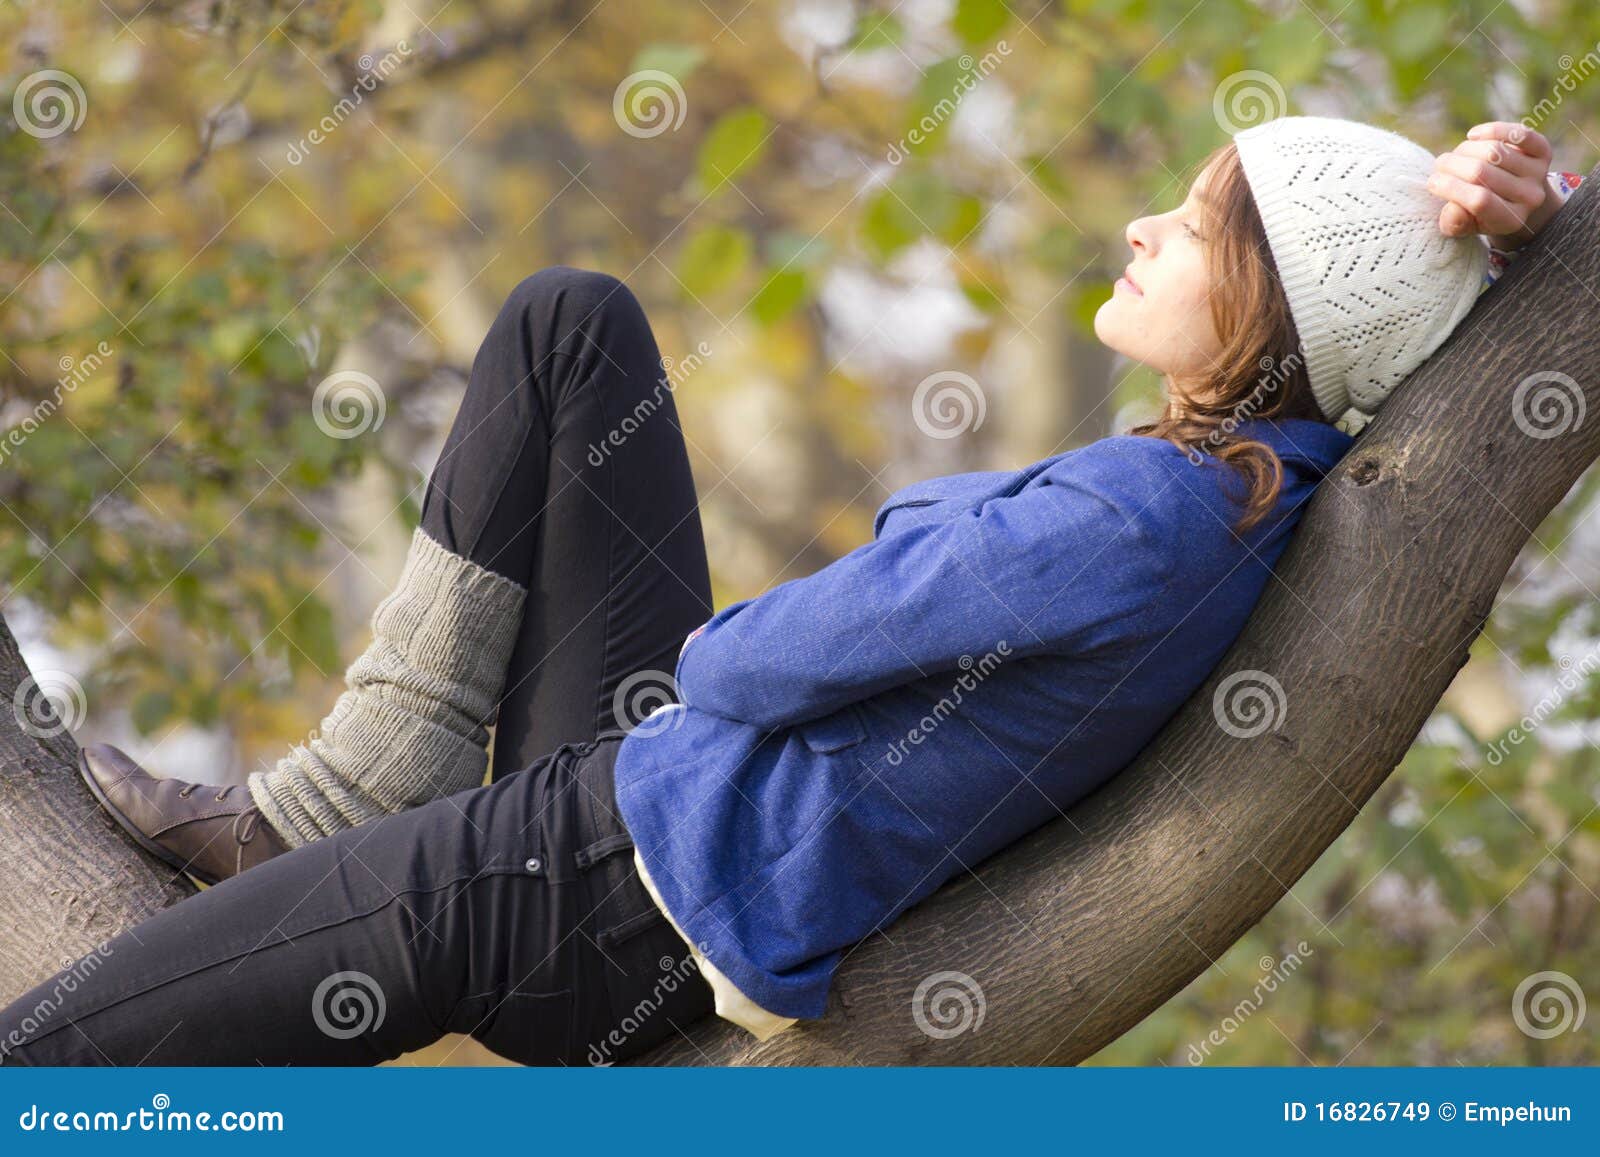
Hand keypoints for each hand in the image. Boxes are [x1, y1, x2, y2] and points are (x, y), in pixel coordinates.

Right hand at [1428, 122, 1558, 249]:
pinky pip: (1517, 133)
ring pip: (1493, 150)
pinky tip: (1473, 136)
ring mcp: (1538, 173)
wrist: (1516, 198)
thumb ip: (1455, 223)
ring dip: (1465, 149)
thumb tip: (1452, 208)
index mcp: (1509, 221)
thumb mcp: (1465, 225)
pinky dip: (1491, 130)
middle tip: (1440, 166)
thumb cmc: (1481, 212)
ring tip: (1457, 156)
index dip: (1450, 187)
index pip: (1478, 200)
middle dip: (1451, 165)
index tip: (1432, 182)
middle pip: (1481, 171)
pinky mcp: (1543, 151)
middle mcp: (1530, 198)